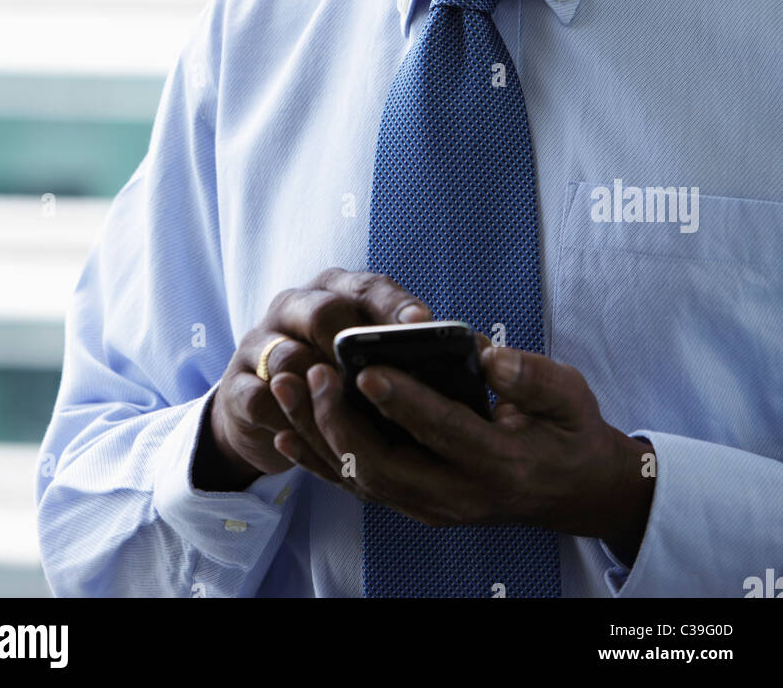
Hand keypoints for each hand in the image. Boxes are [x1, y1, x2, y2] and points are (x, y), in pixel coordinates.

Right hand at [206, 268, 431, 487]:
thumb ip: (394, 355)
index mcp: (333, 292)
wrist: (260, 411)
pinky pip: (257, 396)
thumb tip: (453, 366)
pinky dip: (281, 413)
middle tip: (379, 369)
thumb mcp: (360, 361)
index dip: (394, 305)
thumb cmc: (331, 381)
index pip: (367, 287)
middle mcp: (294, 308)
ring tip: (341, 403)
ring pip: (285, 353)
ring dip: (314, 380)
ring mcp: (260, 344)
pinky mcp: (237, 385)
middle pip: (323, 311)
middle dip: (351, 339)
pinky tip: (304, 432)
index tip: (422, 323)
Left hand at [271, 345, 654, 562]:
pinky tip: (286, 433)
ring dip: (317, 436)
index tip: (363, 368)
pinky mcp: (418, 506)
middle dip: (339, 420)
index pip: (441, 430)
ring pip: (362, 480)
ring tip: (286, 388)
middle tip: (311, 371)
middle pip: (384, 466)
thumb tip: (485, 354)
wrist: (577, 491)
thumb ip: (530, 375)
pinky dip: (319, 462)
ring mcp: (435, 507)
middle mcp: (461, 494)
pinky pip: (360, 488)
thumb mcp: (570, 395)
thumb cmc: (570, 431)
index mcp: (500, 461)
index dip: (401, 400)